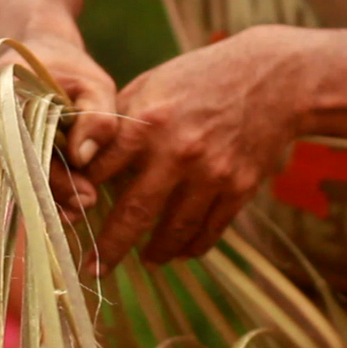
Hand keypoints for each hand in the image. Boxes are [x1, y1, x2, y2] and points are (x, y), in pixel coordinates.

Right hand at [0, 35, 118, 206]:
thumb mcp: (97, 87)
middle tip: (80, 207)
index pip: (26, 144)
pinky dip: (18, 181)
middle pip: (9, 162)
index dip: (56, 178)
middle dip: (46, 191)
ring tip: (70, 201)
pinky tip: (46, 186)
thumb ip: (98, 119)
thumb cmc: (72, 71)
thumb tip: (82, 157)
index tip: (86, 198)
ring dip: (32, 190)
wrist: (39, 50)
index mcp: (7, 83)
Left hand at [83, 26, 314, 273]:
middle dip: (110, 247)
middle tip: (93, 270)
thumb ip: (119, 119)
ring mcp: (211, 174)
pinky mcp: (239, 188)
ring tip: (146, 260)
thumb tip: (85, 153)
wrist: (275, 77)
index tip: (72, 215)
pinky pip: (210, 230)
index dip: (82, 195)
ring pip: (175, 231)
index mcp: (148, 123)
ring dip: (156, 252)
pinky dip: (192, 245)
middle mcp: (178, 152)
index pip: (101, 171)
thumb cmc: (203, 77)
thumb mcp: (153, 84)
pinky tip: (181, 250)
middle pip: (134, 214)